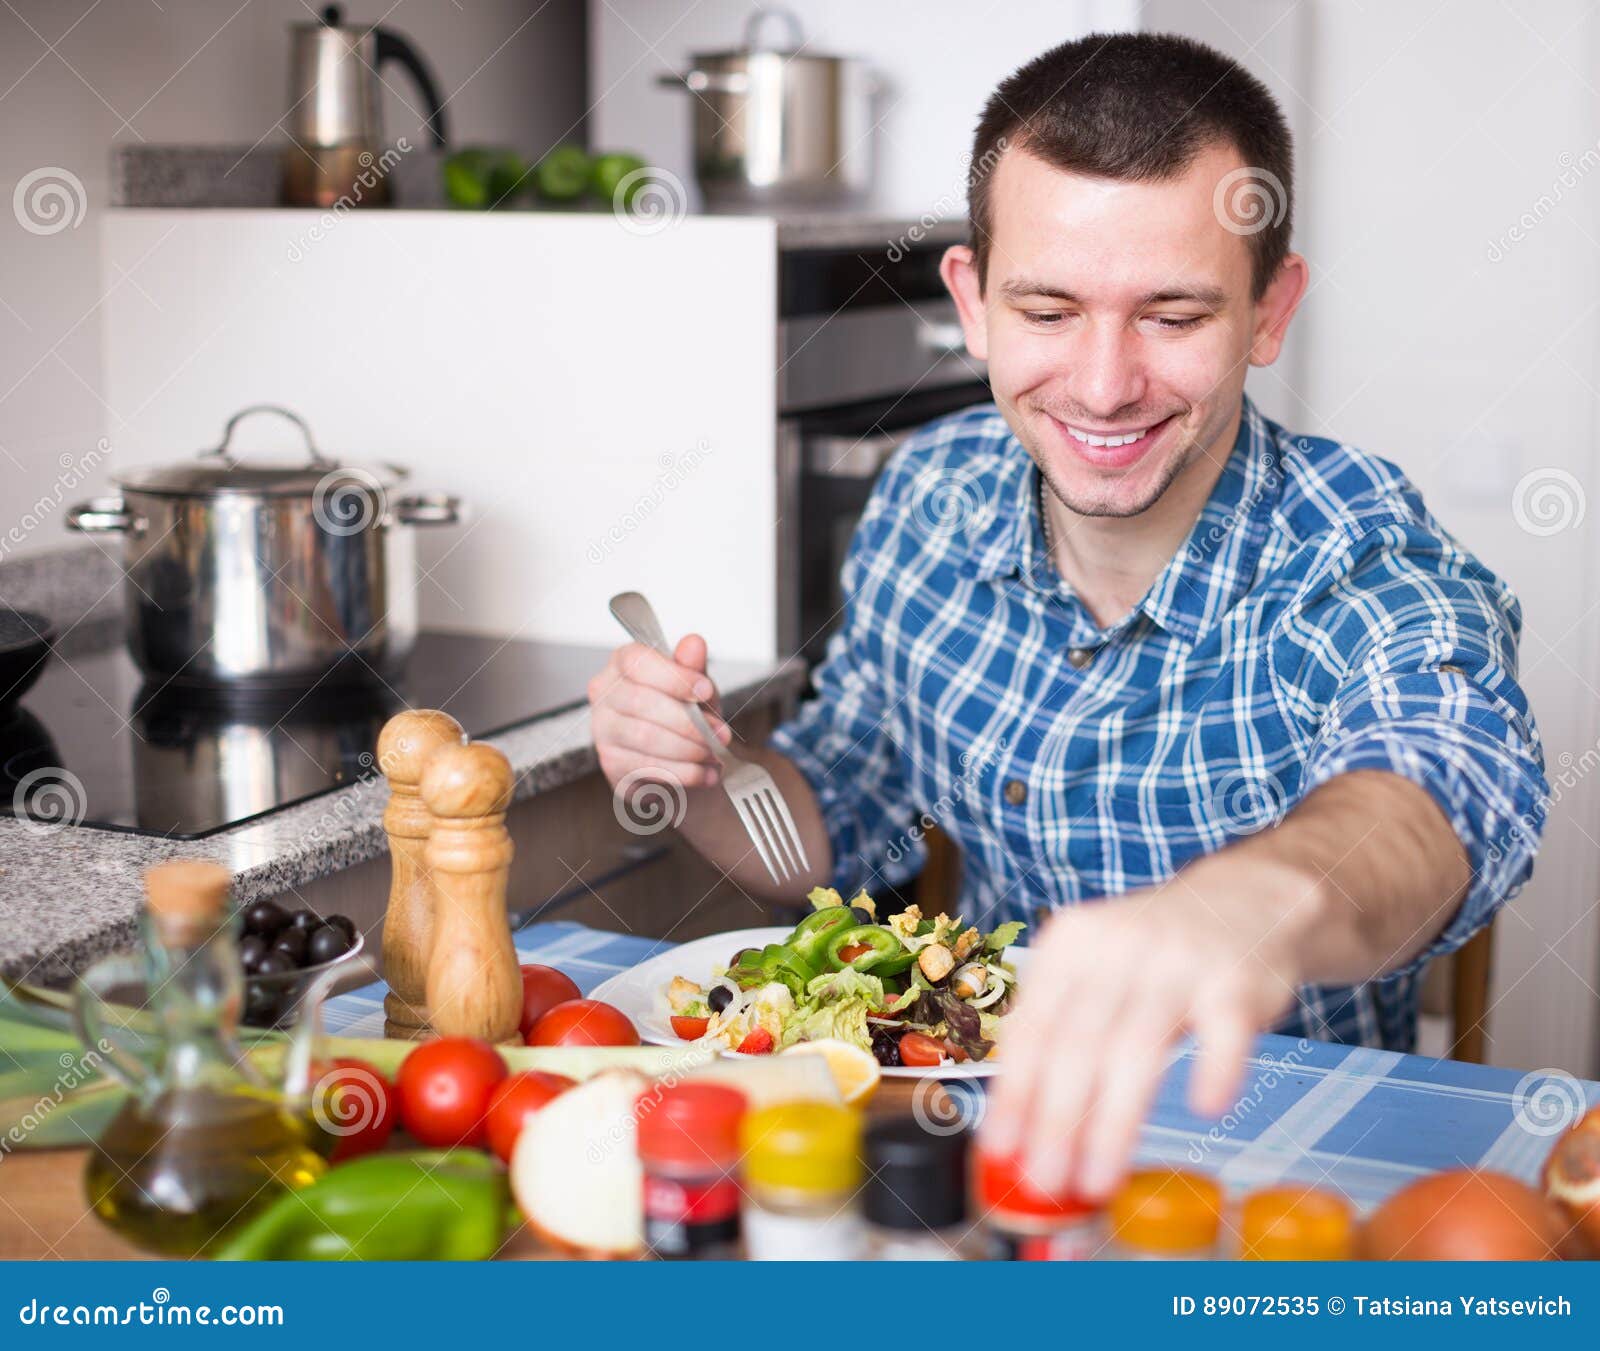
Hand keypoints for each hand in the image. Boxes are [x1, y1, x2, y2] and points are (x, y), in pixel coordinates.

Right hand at [587, 633, 732, 792]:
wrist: (677, 758)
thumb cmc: (682, 712)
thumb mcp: (694, 687)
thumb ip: (693, 667)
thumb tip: (694, 643)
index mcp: (623, 663)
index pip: (638, 661)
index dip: (674, 677)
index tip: (705, 691)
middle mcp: (605, 693)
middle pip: (641, 701)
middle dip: (689, 721)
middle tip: (720, 734)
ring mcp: (603, 730)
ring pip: (645, 737)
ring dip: (688, 749)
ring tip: (714, 755)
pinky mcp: (611, 763)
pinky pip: (646, 767)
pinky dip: (683, 772)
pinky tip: (704, 773)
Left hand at [980, 857, 1304, 1201]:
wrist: (1245, 898)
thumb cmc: (1156, 953)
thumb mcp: (1096, 966)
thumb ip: (1061, 1030)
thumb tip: (1022, 1123)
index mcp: (1070, 944)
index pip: (1031, 1026)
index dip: (1013, 1091)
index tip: (1001, 1147)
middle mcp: (1117, 946)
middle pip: (1076, 1044)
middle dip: (1055, 1121)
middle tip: (1045, 1180)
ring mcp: (1178, 961)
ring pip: (1137, 1049)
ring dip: (1112, 1123)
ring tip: (1097, 1178)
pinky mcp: (1235, 978)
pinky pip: (1223, 1032)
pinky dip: (1213, 1070)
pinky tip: (1203, 1109)